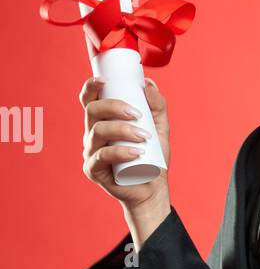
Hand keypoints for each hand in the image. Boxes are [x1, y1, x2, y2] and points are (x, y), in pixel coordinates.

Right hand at [80, 75, 169, 209]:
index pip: (90, 99)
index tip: (104, 81)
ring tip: (145, 137)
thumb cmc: (152, 157)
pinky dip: (120, 152)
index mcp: (103, 120)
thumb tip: (148, 84)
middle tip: (138, 114)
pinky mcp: (92, 170)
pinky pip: (102, 156)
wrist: (153, 188)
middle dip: (114, 107)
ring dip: (122, 129)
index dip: (91, 87)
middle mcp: (92, 133)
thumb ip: (157, 106)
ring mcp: (90, 151)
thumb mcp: (159, 128)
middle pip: (92, 110)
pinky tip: (137, 152)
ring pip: (97, 131)